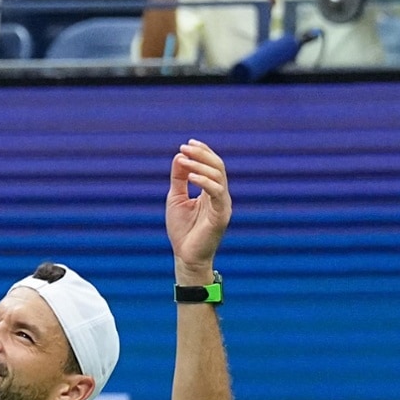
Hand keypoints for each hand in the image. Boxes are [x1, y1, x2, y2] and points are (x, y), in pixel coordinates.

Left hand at [165, 139, 230, 283]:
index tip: (187, 144)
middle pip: (217, 166)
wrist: (185, 256)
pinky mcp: (221, 215)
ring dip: (200, 165)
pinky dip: (204, 181)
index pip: (212, 165)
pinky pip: (216, 192)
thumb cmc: (182, 230)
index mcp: (211, 191)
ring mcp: (222, 204)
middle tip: (184, 148)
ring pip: (218, 176)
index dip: (202, 152)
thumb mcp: (176, 198)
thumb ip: (179, 178)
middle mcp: (220, 195)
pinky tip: (191, 176)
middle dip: (201, 154)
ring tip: (183, 160)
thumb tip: (179, 156)